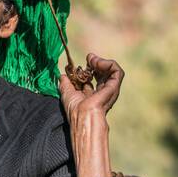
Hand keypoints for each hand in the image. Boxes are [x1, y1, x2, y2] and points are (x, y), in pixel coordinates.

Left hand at [58, 53, 123, 176]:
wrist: (83, 117)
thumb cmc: (75, 111)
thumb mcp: (67, 94)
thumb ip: (65, 84)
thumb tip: (61, 75)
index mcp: (93, 95)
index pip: (95, 78)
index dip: (89, 69)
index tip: (82, 63)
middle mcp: (103, 93)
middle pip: (104, 73)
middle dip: (96, 63)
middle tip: (89, 59)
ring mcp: (110, 90)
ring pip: (112, 70)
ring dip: (102, 62)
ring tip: (92, 60)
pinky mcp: (114, 87)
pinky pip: (116, 70)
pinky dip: (107, 63)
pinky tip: (96, 63)